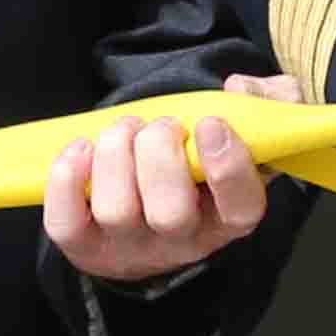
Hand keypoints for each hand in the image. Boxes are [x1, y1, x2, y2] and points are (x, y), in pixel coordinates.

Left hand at [43, 78, 295, 282]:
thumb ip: (268, 99)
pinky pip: (67, 224)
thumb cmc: (203, 156)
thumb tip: (239, 87)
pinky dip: (67, 179)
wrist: (151, 199)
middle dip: (158, 153)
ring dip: (115, 153)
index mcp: (231, 216)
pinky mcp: (86, 247)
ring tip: (124, 130)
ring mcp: (131, 248)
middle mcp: (183, 241)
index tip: (211, 123)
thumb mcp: (250, 128)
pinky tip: (82, 148)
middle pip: (169, 213)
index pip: (241, 207)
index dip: (227, 167)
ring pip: (117, 210)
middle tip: (160, 125)